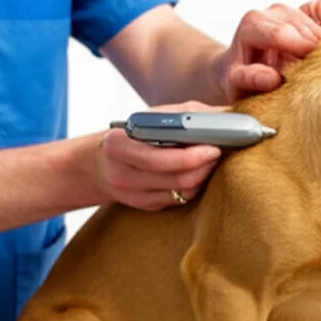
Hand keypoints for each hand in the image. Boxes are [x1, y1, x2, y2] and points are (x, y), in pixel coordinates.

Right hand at [95, 102, 226, 210]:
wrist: (96, 165)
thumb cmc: (128, 136)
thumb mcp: (148, 117)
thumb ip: (184, 114)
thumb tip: (224, 115)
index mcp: (120, 147)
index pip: (161, 158)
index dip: (193, 155)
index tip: (214, 146)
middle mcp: (124, 175)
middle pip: (178, 179)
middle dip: (205, 166)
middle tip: (220, 152)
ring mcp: (134, 195)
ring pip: (183, 192)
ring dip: (204, 176)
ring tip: (211, 160)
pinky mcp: (146, 206)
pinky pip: (180, 199)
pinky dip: (195, 185)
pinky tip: (199, 172)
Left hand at [214, 0, 320, 100]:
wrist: (245, 66)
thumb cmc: (241, 77)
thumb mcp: (237, 83)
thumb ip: (251, 80)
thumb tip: (272, 79)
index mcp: (253, 24)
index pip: (280, 33)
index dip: (302, 48)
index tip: (320, 66)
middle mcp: (275, 11)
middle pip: (305, 27)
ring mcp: (295, 9)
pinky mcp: (310, 11)